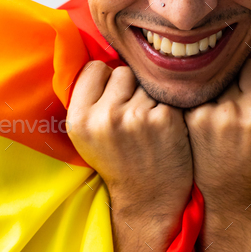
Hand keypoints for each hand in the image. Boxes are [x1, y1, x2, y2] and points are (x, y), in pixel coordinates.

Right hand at [66, 62, 193, 251]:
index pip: (94, 68)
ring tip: (151, 125)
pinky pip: (169, 92)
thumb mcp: (89, 135)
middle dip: (131, 88)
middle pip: (122, 71)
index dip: (107, 82)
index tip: (114, 103)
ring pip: (147, 80)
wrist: (151, 201)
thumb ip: (90, 98)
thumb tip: (100, 50)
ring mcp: (136, 116)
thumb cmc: (121, 162)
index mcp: (79, 119)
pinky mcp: (165, 118)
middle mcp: (104, 117)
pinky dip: (171, 105)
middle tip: (135, 118)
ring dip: (152, 95)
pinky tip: (169, 128)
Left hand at [184, 56, 250, 210]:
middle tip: (245, 100)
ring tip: (229, 112)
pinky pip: (206, 88)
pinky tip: (212, 119)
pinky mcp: (199, 116)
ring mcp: (226, 113)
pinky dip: (208, 99)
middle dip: (248, 78)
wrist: (231, 190)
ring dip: (227, 87)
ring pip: (227, 74)